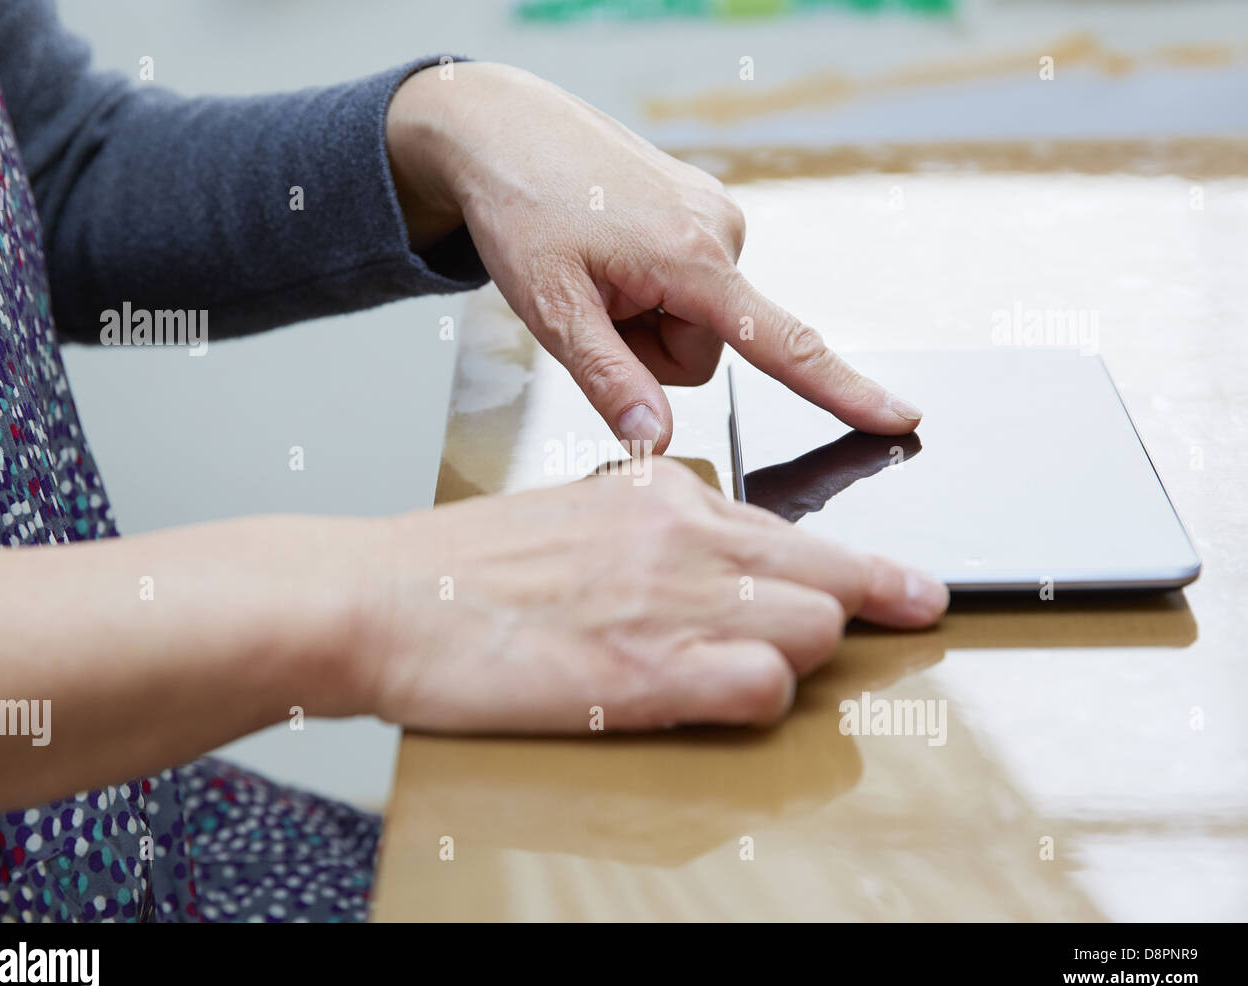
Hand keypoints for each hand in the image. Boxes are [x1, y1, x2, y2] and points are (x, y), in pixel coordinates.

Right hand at [352, 459, 947, 732]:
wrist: (381, 597)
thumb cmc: (464, 567)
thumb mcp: (575, 516)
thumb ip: (651, 529)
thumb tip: (706, 551)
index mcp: (663, 495)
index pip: (796, 531)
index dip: (863, 569)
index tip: (908, 587)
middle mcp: (683, 538)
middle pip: (830, 578)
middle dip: (860, 606)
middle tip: (909, 614)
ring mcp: (671, 603)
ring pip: (812, 630)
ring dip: (797, 659)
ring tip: (743, 670)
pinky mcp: (647, 674)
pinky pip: (762, 688)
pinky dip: (759, 699)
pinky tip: (724, 697)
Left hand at [387, 63, 922, 452]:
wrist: (505, 127)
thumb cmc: (521, 208)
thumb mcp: (551, 309)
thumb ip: (610, 380)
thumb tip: (659, 440)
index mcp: (693, 258)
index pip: (782, 345)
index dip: (842, 390)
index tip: (900, 419)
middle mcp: (721, 233)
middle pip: (705, 353)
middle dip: (647, 347)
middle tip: (591, 302)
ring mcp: (715, 217)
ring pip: (696, 323)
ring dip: (645, 317)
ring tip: (596, 272)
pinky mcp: (702, 212)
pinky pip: (689, 286)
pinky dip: (649, 287)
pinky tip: (610, 254)